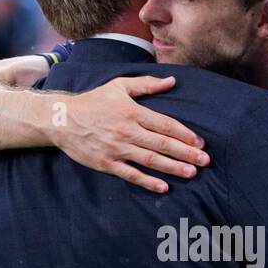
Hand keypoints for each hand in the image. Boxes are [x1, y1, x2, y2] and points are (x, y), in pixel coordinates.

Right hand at [47, 76, 209, 192]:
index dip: (185, 134)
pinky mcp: (106, 163)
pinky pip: (131, 174)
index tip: (201, 143)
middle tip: (205, 161)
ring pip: (150, 160)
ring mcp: (116, 148)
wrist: (62, 119)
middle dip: (186, 153)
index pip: (165, 124)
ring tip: (191, 173)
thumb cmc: (93, 101)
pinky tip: (163, 187)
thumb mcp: (119, 86)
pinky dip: (147, 181)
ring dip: (172, 168)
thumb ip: (146, 85)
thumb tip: (171, 81)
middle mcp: (127, 130)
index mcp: (132, 111)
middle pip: (162, 143)